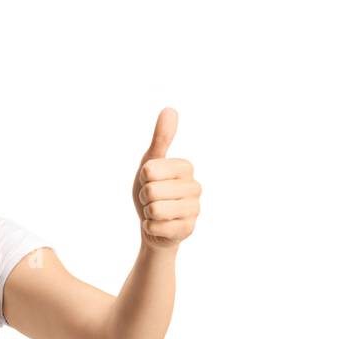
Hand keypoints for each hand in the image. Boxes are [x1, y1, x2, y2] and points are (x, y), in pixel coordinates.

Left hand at [132, 107, 199, 250]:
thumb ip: (161, 138)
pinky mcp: (188, 229)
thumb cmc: (152, 191)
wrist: (154, 224)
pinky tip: (159, 225)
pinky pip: (156, 226)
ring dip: (147, 212)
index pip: (149, 169)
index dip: (143, 178)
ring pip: (155, 209)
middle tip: (152, 199)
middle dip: (144, 197)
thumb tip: (170, 109)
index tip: (150, 181)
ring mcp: (194, 209)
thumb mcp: (151, 163)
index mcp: (186, 167)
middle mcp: (195, 186)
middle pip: (151, 190)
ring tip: (156, 211)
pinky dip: (150, 227)